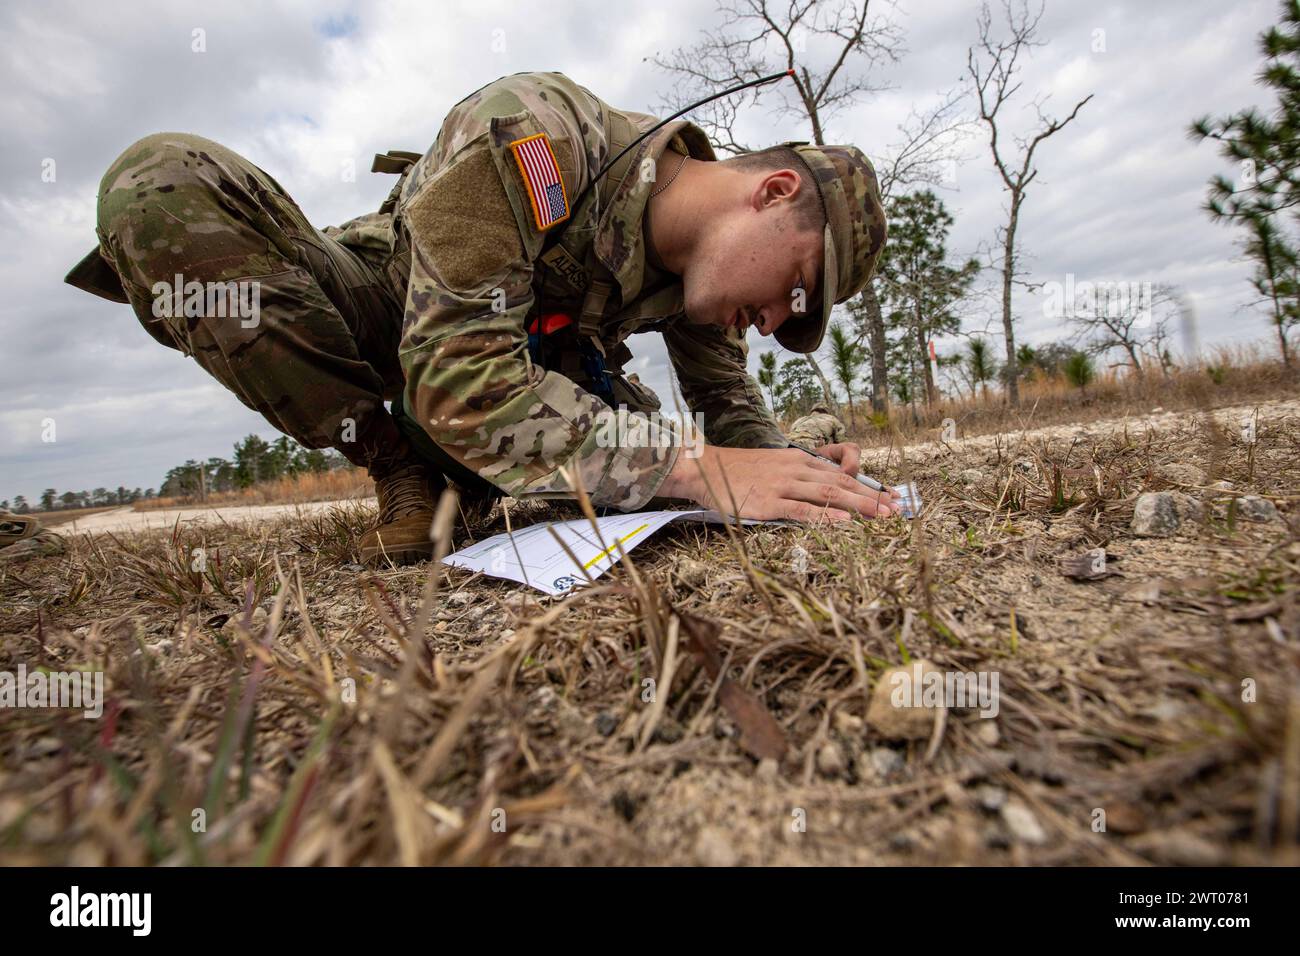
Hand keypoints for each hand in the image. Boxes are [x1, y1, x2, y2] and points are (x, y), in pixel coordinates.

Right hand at [660, 444, 895, 521]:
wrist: (706, 468)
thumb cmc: (740, 471)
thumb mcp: (775, 464)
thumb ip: (799, 474)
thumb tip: (824, 488)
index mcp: (799, 460)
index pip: (841, 472)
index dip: (868, 485)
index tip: (889, 496)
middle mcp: (796, 469)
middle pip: (842, 482)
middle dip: (872, 496)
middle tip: (897, 509)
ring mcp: (783, 485)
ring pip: (828, 494)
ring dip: (858, 505)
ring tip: (882, 515)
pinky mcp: (769, 502)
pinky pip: (802, 510)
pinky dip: (825, 516)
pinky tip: (844, 521)